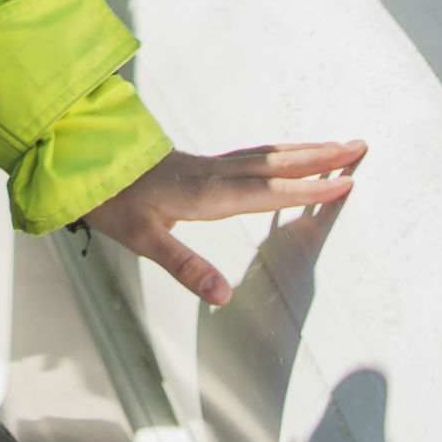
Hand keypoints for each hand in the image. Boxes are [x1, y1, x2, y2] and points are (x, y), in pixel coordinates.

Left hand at [81, 141, 367, 305]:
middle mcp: (213, 173)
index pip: (269, 191)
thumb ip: (185, 267)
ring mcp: (207, 165)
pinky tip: (283, 156)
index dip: (308, 188)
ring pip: (266, 155)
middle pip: (276, 163)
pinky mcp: (199, 163)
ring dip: (303, 150)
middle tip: (360, 146)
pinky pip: (251, 155)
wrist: (80, 163)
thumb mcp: (143, 241)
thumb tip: (224, 295)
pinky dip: (278, 153)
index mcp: (207, 194)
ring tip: (335, 145)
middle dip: (320, 156)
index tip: (346, 182)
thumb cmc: (110, 202)